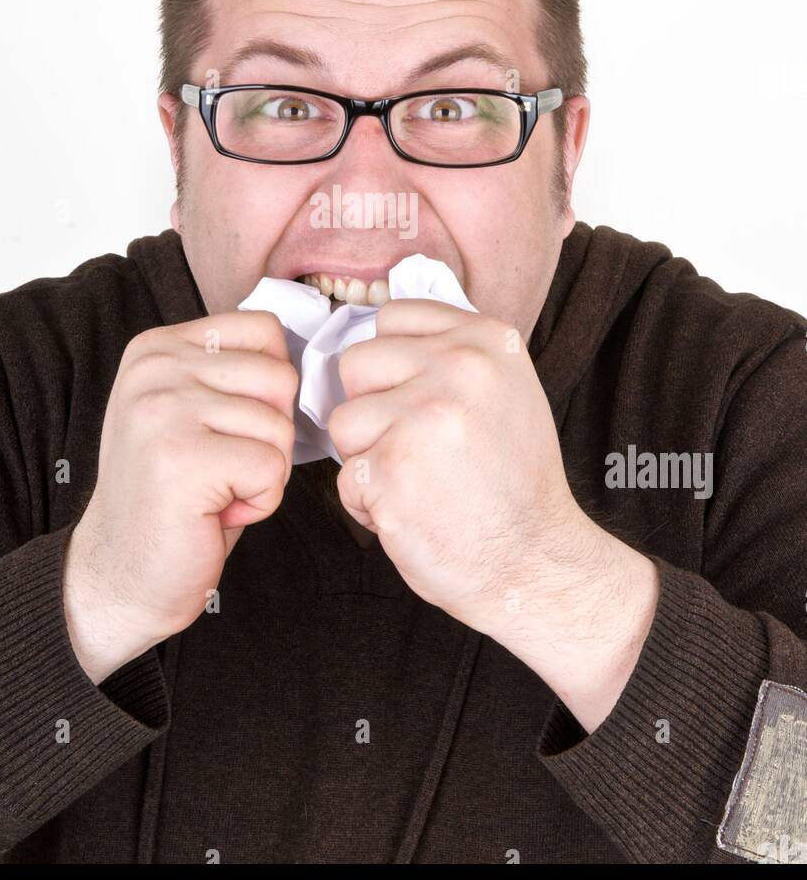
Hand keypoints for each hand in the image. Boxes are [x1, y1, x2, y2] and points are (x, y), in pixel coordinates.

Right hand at [63, 311, 296, 682]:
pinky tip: (214, 511)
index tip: (230, 429)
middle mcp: (155, 369)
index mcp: (158, 348)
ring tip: (214, 491)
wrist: (120, 575)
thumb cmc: (172, 498)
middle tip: (223, 469)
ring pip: (280, 426)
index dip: (270, 389)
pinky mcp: (183, 457)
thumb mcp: (192, 412)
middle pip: (279, 378)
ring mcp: (164, 410)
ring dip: (264, 472)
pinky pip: (272, 467)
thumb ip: (231, 374)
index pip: (264, 331)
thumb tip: (304, 359)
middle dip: (271, 435)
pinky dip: (260, 500)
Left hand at [327, 298, 659, 730]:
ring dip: (366, 458)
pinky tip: (413, 511)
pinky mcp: (391, 467)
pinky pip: (344, 475)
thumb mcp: (506, 390)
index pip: (392, 316)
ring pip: (343, 421)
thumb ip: (452, 353)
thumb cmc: (514, 484)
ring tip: (417, 481)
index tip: (418, 399)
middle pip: (357, 363)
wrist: (537, 562)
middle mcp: (458, 367)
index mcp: (486, 339)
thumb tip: (382, 331)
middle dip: (372, 409)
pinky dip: (366, 503)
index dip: (392, 364)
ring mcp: (423, 415)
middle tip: (418, 449)